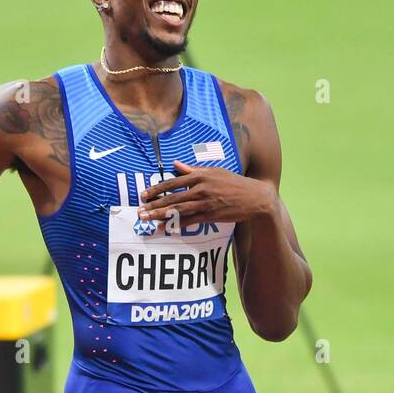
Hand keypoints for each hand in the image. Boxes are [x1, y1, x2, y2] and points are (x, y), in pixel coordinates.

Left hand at [139, 159, 274, 226]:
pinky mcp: (210, 215)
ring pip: (178, 209)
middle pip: (172, 197)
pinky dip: (176, 225)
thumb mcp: (214, 172)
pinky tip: (164, 228)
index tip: (144, 194)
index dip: (157, 189)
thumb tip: (176, 164)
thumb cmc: (233, 183)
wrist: (254, 197)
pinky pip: (189, 221)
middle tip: (140, 210)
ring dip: (160, 215)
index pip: (173, 182)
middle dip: (154, 204)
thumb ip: (193, 169)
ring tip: (146, 219)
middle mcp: (200, 188)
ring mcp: (205, 202)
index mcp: (200, 175)